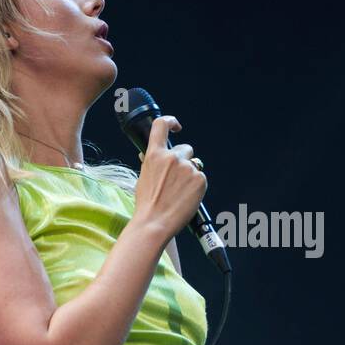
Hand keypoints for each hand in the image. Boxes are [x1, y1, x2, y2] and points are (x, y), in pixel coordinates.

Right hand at [130, 115, 206, 245]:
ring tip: (179, 193)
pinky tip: (186, 197)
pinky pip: (201, 178)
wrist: (154, 223)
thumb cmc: (147, 205)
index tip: (176, 126)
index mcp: (154, 156)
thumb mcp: (143, 178)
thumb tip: (154, 156)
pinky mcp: (200, 179)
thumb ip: (152, 164)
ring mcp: (187, 168)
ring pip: (194, 165)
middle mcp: (172, 158)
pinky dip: (196, 187)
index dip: (170, 121)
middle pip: (185, 149)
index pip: (161, 125)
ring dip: (190, 175)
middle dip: (183, 160)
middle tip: (176, 179)